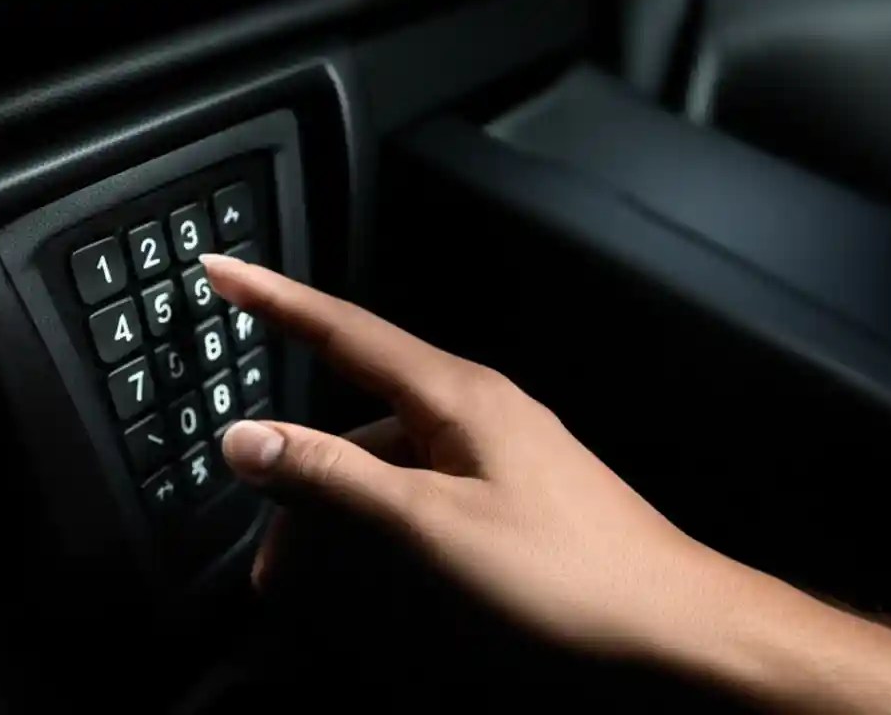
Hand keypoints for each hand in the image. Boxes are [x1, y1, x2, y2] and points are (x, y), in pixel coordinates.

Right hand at [200, 253, 732, 658]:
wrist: (672, 623)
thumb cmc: (561, 573)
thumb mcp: (431, 526)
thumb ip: (336, 476)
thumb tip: (245, 436)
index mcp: (455, 393)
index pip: (342, 328)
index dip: (273, 298)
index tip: (218, 267)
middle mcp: (474, 405)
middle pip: (357, 417)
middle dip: (301, 473)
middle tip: (269, 559)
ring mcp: (496, 446)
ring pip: (388, 461)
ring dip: (342, 512)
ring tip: (311, 583)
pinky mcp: (509, 486)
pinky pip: (421, 485)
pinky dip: (383, 520)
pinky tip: (374, 565)